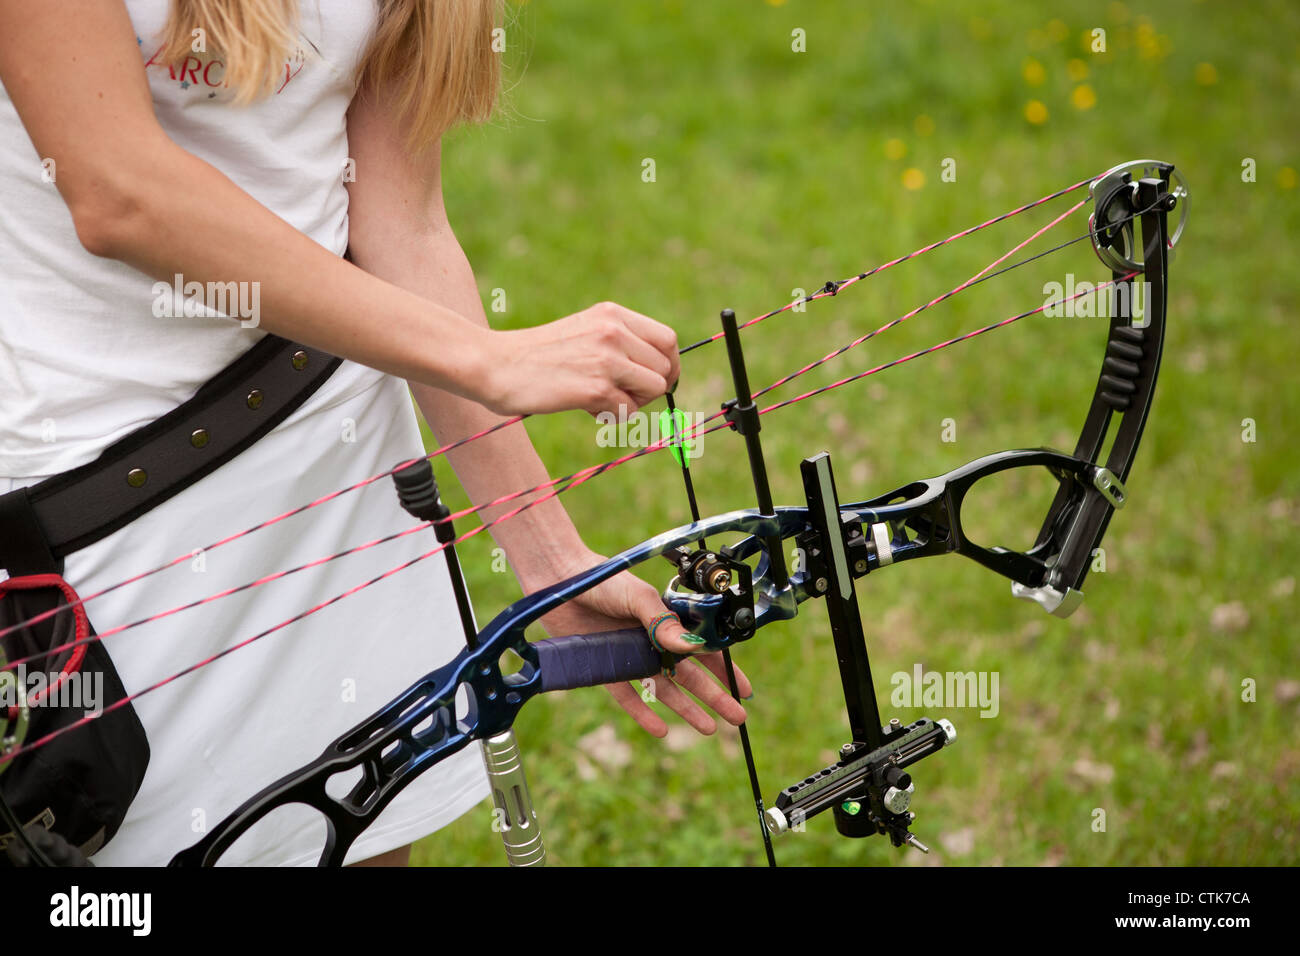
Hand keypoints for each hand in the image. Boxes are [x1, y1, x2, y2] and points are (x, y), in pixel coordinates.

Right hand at [480, 302, 680, 416]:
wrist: (495, 365)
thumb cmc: (536, 356)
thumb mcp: (583, 332)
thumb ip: (617, 343)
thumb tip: (657, 375)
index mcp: (612, 315)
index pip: (667, 340)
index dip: (668, 366)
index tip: (656, 382)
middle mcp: (614, 331)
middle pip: (664, 368)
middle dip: (649, 389)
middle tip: (622, 397)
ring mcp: (607, 359)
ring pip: (653, 389)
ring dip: (633, 403)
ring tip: (601, 402)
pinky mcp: (596, 388)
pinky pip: (628, 411)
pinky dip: (613, 417)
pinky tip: (587, 409)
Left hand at [535, 558, 751, 736]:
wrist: (560, 580)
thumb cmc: (602, 580)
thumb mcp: (638, 597)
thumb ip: (663, 623)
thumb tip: (690, 647)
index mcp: (666, 621)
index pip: (703, 649)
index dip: (724, 669)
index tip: (742, 688)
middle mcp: (651, 641)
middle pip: (690, 675)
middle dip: (715, 696)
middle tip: (736, 717)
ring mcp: (630, 656)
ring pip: (665, 689)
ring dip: (687, 709)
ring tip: (709, 728)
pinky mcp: (605, 667)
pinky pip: (628, 696)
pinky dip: (643, 713)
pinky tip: (660, 730)